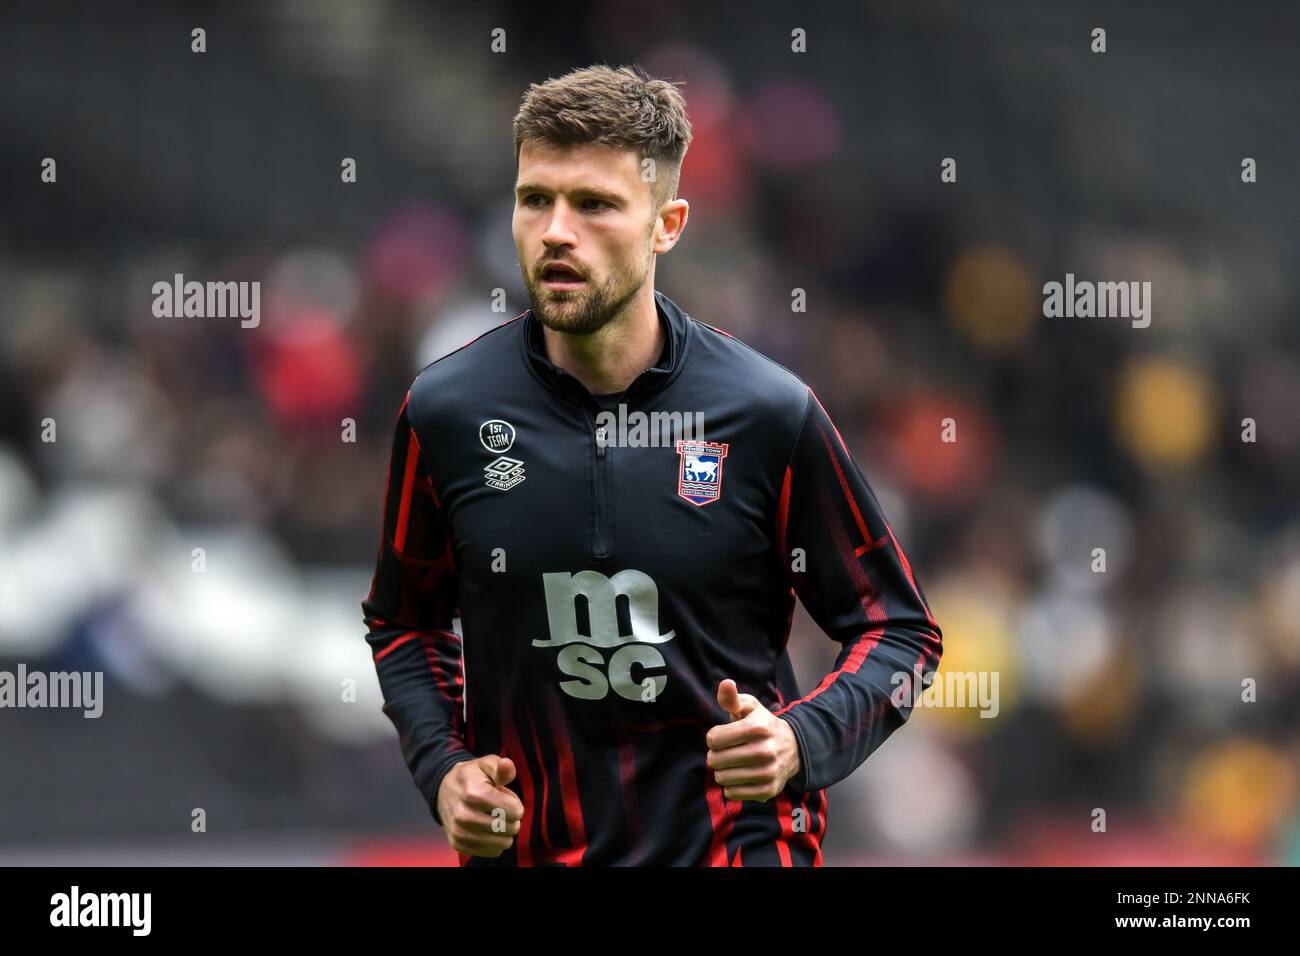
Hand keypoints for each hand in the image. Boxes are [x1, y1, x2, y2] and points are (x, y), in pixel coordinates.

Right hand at [436, 755, 525, 856]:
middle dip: (511, 818)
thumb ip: (500, 766)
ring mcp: (460, 832)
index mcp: (474, 794)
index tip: (506, 798)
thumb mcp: (486, 764)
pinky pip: (492, 851)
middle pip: (510, 828)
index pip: (515, 811)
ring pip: (503, 842)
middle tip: (500, 808)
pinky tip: (487, 828)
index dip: (516, 805)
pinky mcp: (458, 845)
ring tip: (494, 817)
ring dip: (504, 831)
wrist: (443, 790)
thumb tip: (507, 765)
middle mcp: (465, 816)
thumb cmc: (472, 776)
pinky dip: (494, 841)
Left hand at [705, 678, 801, 801]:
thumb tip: (725, 683)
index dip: (714, 737)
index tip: (722, 736)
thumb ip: (732, 698)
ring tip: (733, 764)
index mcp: (757, 727)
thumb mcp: (750, 708)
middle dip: (716, 755)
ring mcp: (767, 773)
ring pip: (722, 778)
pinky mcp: (767, 791)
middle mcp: (764, 750)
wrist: (794, 749)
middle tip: (726, 752)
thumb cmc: (763, 725)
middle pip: (715, 759)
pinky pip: (732, 793)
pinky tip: (741, 776)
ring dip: (723, 771)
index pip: (713, 739)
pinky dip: (731, 786)